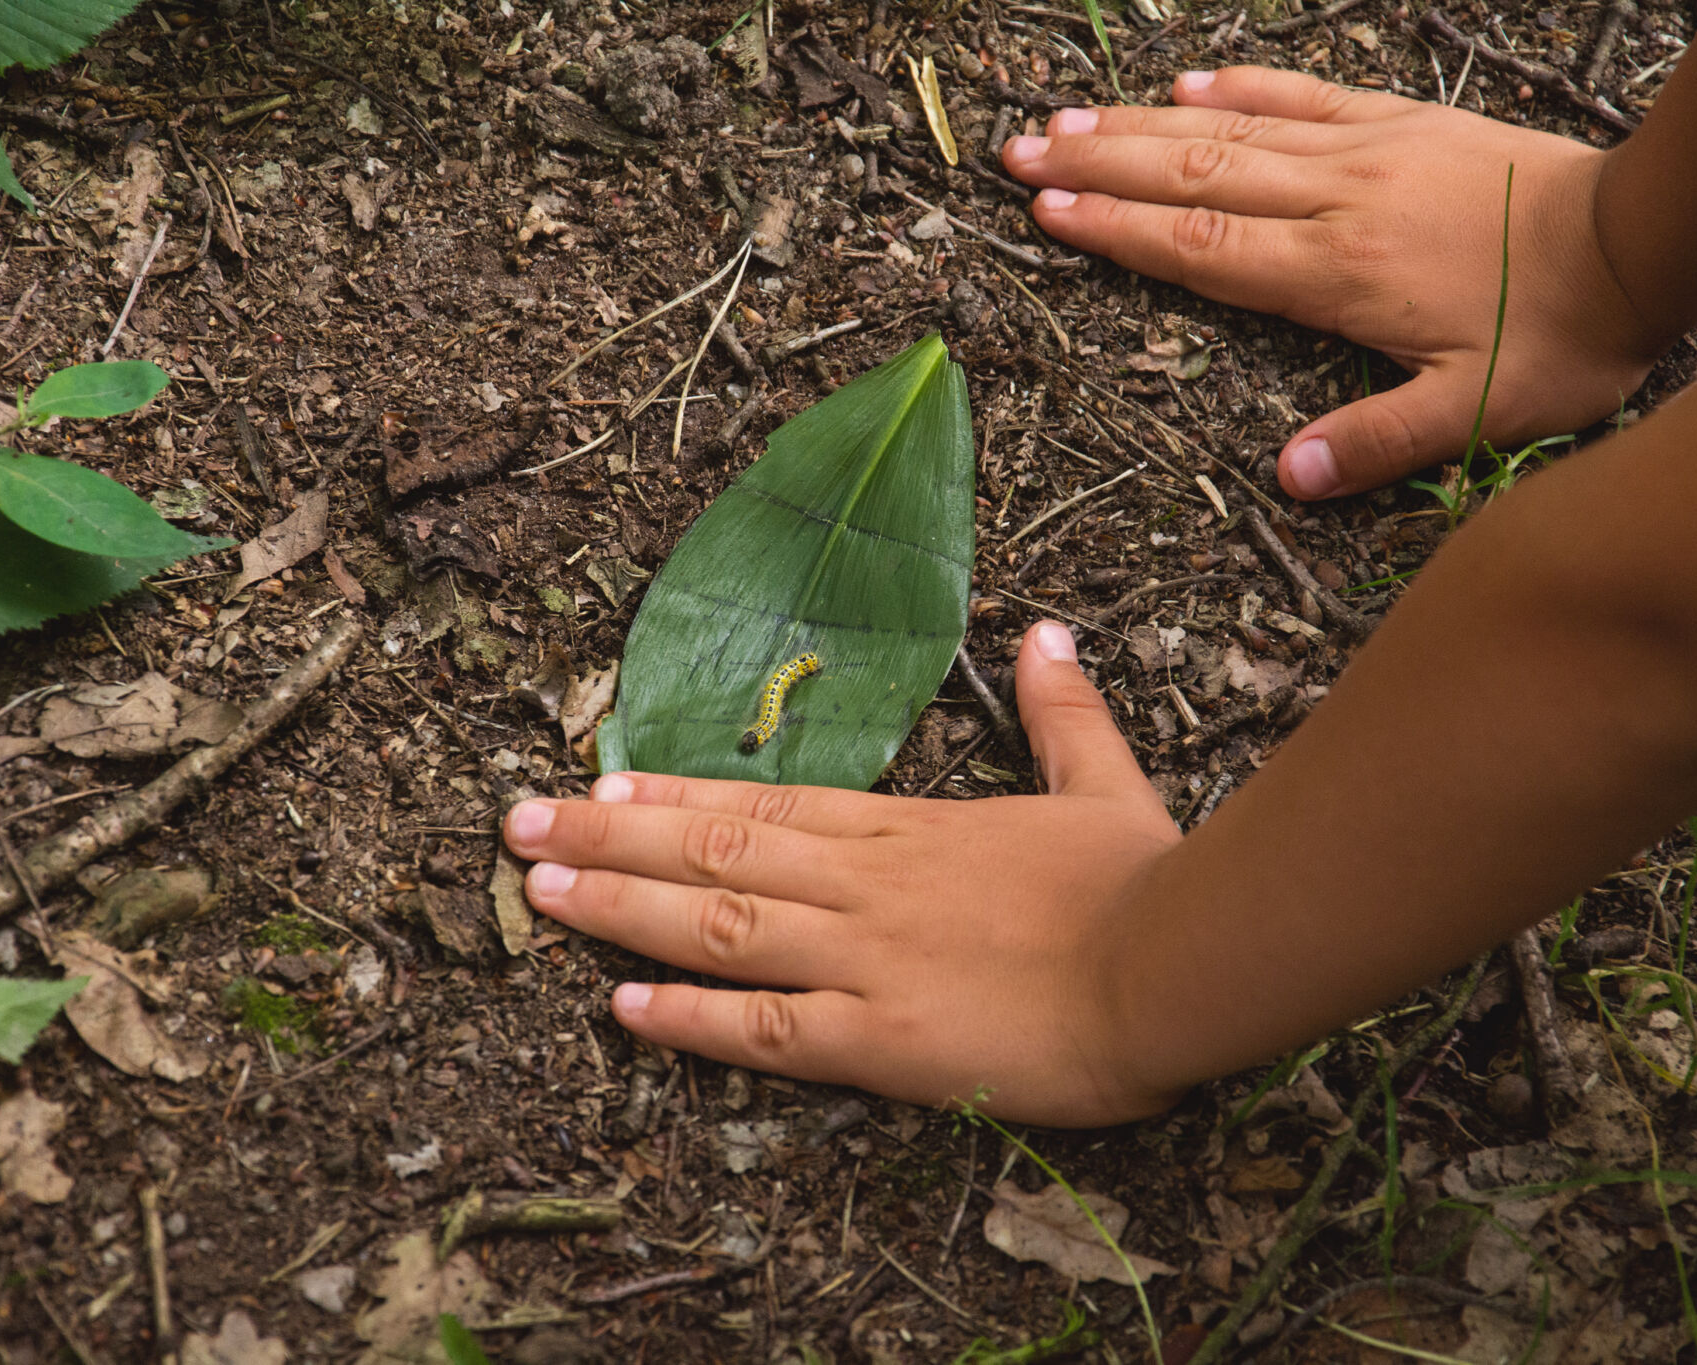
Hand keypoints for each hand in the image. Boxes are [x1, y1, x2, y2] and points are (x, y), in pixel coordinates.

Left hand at [503, 622, 1186, 1126]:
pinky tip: (621, 1008)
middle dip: (608, 836)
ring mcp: (862, 958)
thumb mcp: (1105, 781)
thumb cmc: (1146, 882)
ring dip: (618, 906)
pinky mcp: (878, 1038)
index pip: (768, 803)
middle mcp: (863, 884)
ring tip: (538, 888)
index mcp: (908, 831)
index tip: (603, 780)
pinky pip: (762, 1028)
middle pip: (714, 852)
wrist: (1179, 966)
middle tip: (516, 823)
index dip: (675, 796)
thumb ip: (1063, 710)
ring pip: (715, 924)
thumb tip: (1047, 629)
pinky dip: (688, 1018)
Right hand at [1002, 68, 1663, 498]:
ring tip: (1067, 118)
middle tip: (1019, 154)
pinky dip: (1239, 83)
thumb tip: (1281, 476)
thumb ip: (1375, 442)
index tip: (1047, 211)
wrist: (1640, 243)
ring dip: (1142, 124)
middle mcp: (1335, 201)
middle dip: (1099, 166)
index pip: (1201, 248)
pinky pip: (1304, 95)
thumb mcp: (1473, 417)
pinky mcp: (1401, 125)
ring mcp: (1366, 153)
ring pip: (1233, 129)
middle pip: (1194, 177)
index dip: (1118, 230)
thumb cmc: (1559, 340)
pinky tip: (1187, 78)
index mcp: (1337, 275)